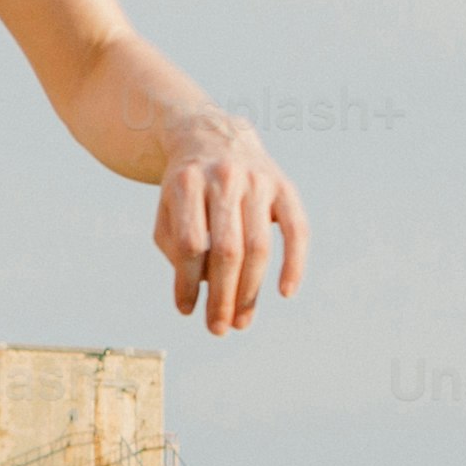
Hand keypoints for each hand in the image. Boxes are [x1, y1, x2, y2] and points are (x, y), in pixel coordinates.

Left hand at [153, 117, 307, 335]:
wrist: (214, 136)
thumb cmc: (186, 187)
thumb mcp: (167, 208)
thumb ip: (175, 247)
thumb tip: (200, 291)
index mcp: (187, 183)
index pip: (191, 244)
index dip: (188, 282)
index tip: (187, 310)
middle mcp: (225, 179)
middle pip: (227, 250)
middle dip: (222, 296)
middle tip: (217, 328)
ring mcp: (258, 181)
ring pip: (258, 246)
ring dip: (250, 291)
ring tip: (241, 321)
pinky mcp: (284, 186)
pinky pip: (297, 229)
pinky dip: (294, 263)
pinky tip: (285, 292)